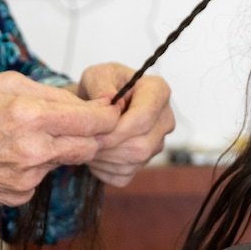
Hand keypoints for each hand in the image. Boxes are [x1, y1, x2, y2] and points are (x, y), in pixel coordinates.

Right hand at [0, 72, 118, 205]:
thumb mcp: (5, 84)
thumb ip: (52, 94)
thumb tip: (90, 103)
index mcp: (32, 116)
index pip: (96, 121)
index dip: (108, 115)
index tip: (108, 110)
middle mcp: (34, 151)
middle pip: (89, 147)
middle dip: (89, 135)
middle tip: (74, 123)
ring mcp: (27, 179)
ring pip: (63, 162)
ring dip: (55, 149)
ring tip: (20, 138)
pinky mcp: (18, 197)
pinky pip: (41, 178)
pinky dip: (33, 167)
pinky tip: (5, 158)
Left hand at [77, 63, 175, 186]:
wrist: (98, 105)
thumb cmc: (101, 86)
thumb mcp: (97, 75)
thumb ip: (101, 85)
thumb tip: (110, 102)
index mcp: (159, 92)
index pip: (144, 118)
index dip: (118, 129)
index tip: (95, 130)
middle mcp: (165, 119)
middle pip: (142, 145)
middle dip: (110, 146)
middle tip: (86, 140)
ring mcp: (157, 143)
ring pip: (133, 162)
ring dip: (104, 158)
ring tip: (86, 144)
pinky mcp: (145, 162)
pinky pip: (124, 175)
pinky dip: (103, 169)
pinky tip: (94, 153)